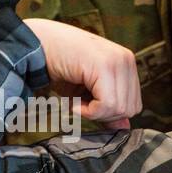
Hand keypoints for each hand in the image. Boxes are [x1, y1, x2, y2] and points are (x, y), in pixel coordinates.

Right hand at [24, 18, 141, 128]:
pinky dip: (89, 111)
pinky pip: (107, 104)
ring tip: (77, 101)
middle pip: (130, 109)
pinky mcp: (105, 66)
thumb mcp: (88, 91)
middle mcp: (126, 59)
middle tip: (81, 104)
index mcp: (126, 63)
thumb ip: (108, 107)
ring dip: (95, 113)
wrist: (37, 46)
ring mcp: (117, 61)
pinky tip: (75, 103)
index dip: (110, 114)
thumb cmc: (59, 66)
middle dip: (104, 115)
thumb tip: (124, 126)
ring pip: (120, 108)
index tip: (88, 105)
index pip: (134, 104)